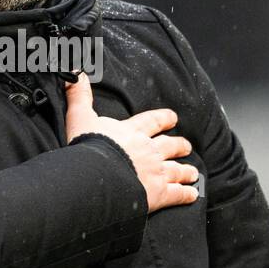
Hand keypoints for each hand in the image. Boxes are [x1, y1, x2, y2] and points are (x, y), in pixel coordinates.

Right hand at [63, 74, 199, 213]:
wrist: (96, 177)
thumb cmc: (88, 147)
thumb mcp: (80, 117)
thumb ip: (79, 96)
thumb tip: (75, 73)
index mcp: (132, 131)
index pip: (152, 121)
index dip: (163, 119)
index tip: (172, 117)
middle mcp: (149, 149)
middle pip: (170, 145)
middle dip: (179, 145)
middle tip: (186, 145)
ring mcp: (157, 172)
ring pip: (177, 170)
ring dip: (186, 171)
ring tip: (193, 172)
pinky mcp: (159, 193)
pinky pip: (178, 193)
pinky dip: (186, 194)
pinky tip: (192, 194)